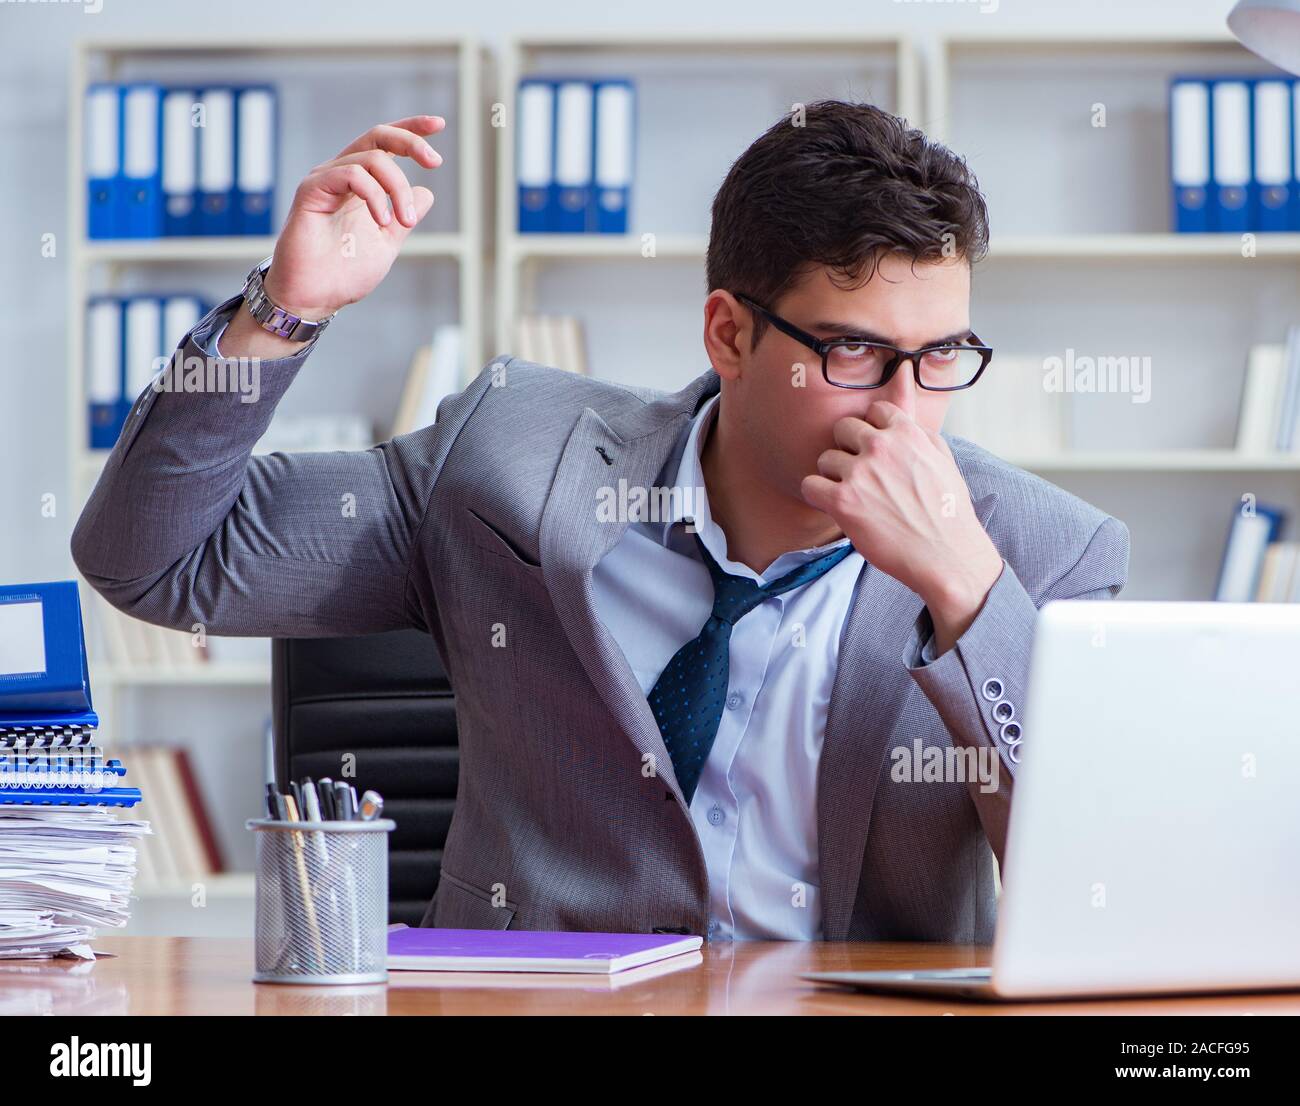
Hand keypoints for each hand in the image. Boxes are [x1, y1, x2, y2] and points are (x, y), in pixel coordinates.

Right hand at [261, 115, 445, 319]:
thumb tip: (427, 194)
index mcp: (361, 185)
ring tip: (403, 221)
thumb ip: (405, 217)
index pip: (386, 146)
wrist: (314, 297)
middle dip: (411, 141)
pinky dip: (374, 194)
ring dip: (398, 188)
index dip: (412, 131)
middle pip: (378, 136)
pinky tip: (383, 220)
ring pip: (372, 159)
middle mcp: (342, 175)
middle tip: (435, 161)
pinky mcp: (312, 190)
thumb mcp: (387, 243)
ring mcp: (326, 180)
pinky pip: (350, 174)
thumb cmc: (344, 274)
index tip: (439, 124)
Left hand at [801, 401, 1002, 651]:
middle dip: (848, 448)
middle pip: (842, 428)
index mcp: (907, 433)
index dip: (872, 431)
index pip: (874, 410)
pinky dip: (817, 496)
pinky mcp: (843, 501)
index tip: (876, 450)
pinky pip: (809, 485)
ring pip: (825, 458)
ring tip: (854, 496)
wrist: (946, 555)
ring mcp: (860, 473)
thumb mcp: (942, 457)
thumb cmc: (948, 510)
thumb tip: (904, 391)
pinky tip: (835, 506)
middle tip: (861, 474)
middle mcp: (881, 447)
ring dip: (834, 476)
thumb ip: (918, 427)